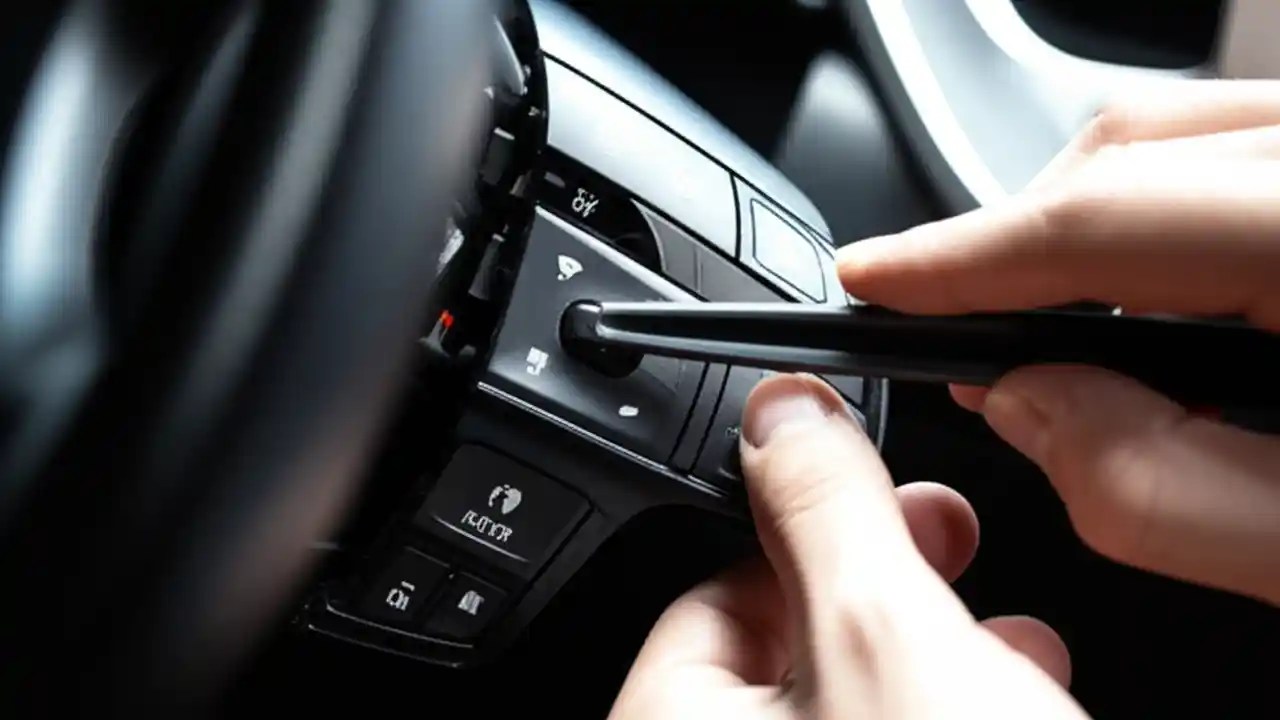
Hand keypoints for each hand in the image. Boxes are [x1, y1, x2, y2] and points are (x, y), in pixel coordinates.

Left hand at [609, 374, 1082, 718]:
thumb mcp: (883, 637)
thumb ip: (827, 511)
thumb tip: (784, 411)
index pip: (708, 596)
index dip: (803, 529)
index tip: (874, 486)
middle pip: (791, 646)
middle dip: (887, 580)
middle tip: (950, 537)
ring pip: (855, 700)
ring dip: (935, 646)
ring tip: (1009, 630)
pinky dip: (952, 706)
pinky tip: (1024, 690)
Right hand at [837, 79, 1279, 605]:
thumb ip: (1155, 488)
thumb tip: (1027, 403)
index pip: (1098, 221)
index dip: (958, 258)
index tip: (872, 282)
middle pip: (1128, 151)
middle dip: (1014, 232)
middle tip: (953, 324)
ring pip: (1178, 135)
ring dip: (1089, 215)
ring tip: (1056, 321)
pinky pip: (1230, 150)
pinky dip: (1159, 208)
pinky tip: (1159, 292)